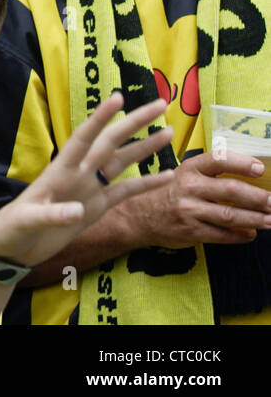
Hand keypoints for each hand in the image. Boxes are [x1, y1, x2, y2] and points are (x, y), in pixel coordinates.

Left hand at [0, 92, 176, 267]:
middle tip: (161, 103)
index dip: (100, 118)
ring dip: (144, 148)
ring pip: (122, 163)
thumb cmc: (13, 228)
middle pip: (110, 143)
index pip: (83, 138)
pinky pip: (125, 192)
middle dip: (134, 123)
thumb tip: (79, 210)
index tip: (118, 97)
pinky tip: (167, 175)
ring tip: (169, 132)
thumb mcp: (27, 221)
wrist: (14, 247)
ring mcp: (89, 189)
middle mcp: (78, 174)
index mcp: (60, 171)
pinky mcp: (96, 208)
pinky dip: (146, 184)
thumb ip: (52, 215)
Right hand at [116, 149, 270, 248]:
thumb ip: (212, 174)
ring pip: (230, 215)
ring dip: (255, 219)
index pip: (218, 160)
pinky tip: (251, 234)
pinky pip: (222, 235)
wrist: (138, 216)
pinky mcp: (191, 231)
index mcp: (189, 169)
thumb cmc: (168, 192)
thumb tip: (252, 176)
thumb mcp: (185, 175)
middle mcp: (189, 187)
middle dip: (258, 197)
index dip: (241, 163)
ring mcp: (189, 211)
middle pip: (230, 191)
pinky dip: (240, 235)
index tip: (260, 169)